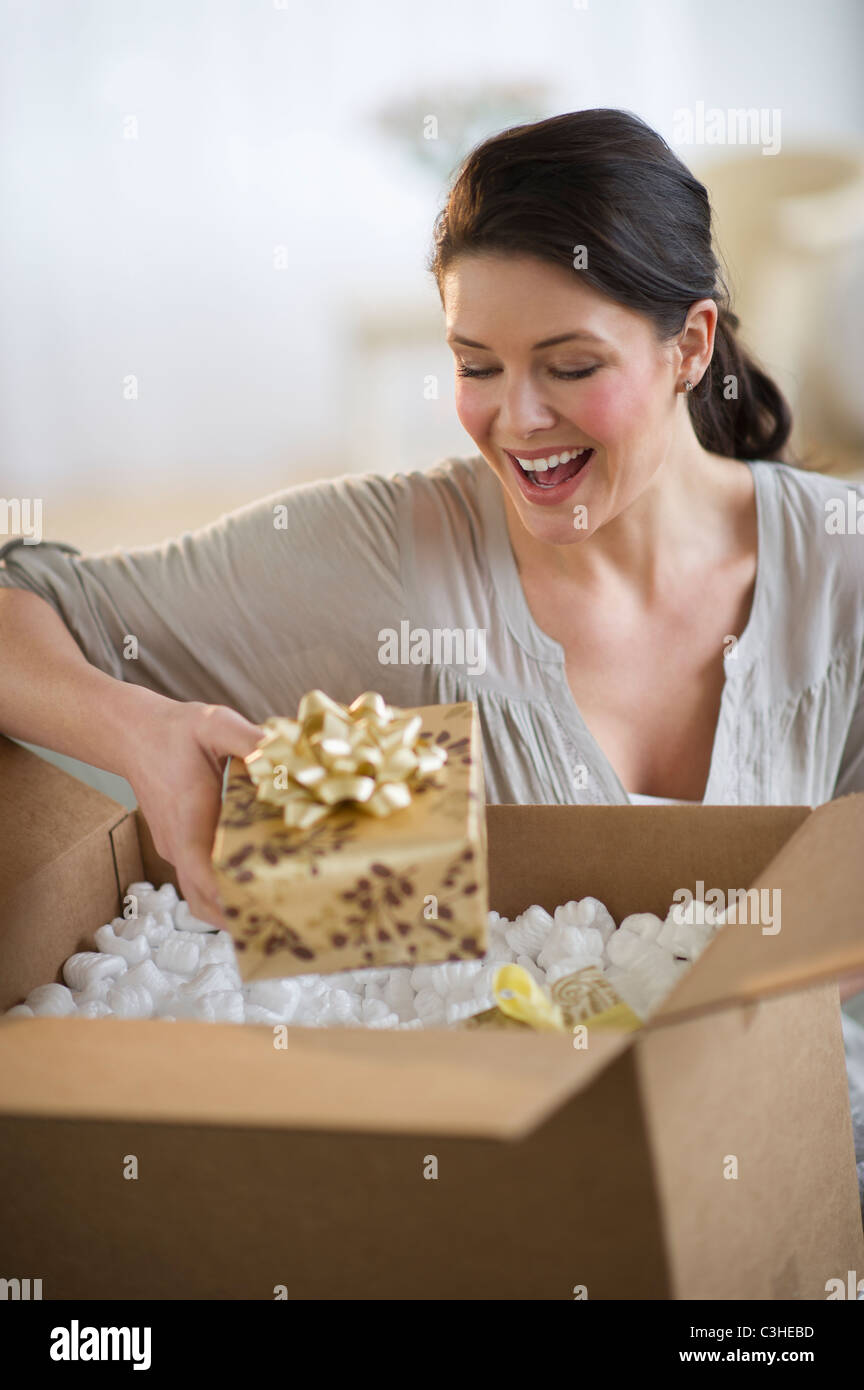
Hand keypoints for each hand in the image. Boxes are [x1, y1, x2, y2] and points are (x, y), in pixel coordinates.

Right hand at [125, 699, 266, 929]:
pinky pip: (199, 879)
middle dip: (238, 914)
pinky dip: (222, 890)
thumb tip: (290, 755)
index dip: (230, 897)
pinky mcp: (180, 846)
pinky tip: (256, 881)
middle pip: (203, 899)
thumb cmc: (176, 731)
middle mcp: (179, 845)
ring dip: (230, 907)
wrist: (136, 733)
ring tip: (274, 907)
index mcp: (187, 822)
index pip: (202, 876)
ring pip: (200, 894)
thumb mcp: (215, 725)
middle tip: (283, 918)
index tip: (264, 906)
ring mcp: (177, 849)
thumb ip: (251, 740)